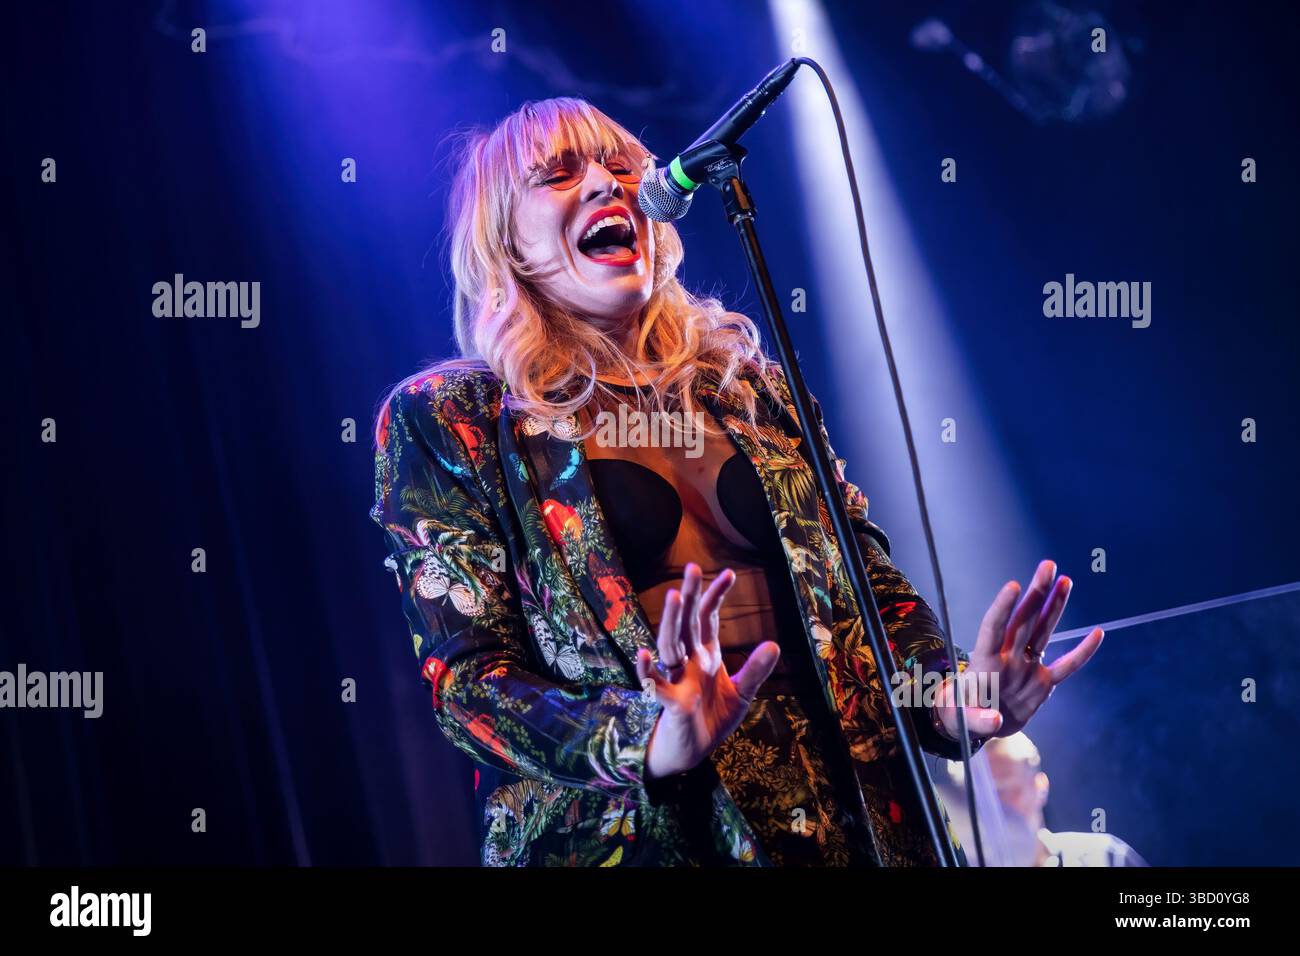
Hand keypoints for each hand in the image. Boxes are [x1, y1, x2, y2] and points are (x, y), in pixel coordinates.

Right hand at [637, 563, 779, 778]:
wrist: (692, 752)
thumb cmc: (712, 719)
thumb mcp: (741, 694)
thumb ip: (755, 671)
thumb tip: (774, 644)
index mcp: (705, 656)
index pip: (707, 619)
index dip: (715, 596)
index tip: (729, 573)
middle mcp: (688, 661)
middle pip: (686, 623)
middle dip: (689, 596)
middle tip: (692, 567)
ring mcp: (677, 679)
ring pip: (670, 645)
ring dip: (670, 622)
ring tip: (673, 596)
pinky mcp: (670, 703)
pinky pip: (656, 684)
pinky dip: (648, 670)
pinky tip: (645, 654)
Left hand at [937, 559, 1104, 740]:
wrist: (975, 723)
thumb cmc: (959, 715)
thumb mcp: (961, 720)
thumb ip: (978, 721)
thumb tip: (995, 721)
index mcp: (984, 661)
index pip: (993, 628)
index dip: (1002, 608)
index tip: (1013, 586)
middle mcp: (1008, 657)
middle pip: (1023, 620)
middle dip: (1036, 593)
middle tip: (1048, 565)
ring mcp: (1026, 667)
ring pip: (1043, 631)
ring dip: (1054, 606)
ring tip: (1064, 580)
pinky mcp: (1042, 683)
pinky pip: (1066, 666)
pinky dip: (1081, 652)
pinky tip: (1097, 634)